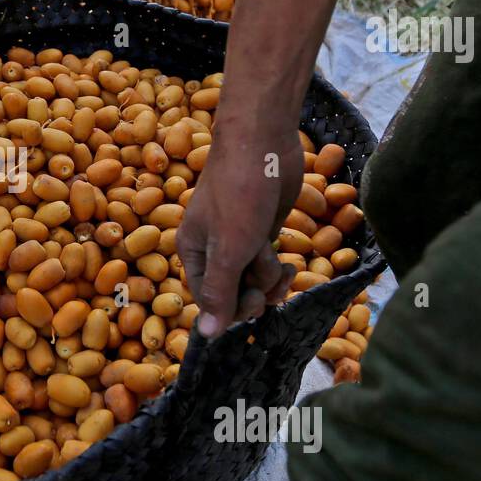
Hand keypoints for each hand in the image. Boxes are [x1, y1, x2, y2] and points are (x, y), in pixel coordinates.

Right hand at [177, 118, 303, 337]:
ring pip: (253, 282)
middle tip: (270, 278)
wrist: (262, 144)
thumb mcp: (228, 249)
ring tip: (280, 264)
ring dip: (269, 281)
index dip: (230, 309)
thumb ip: (219, 294)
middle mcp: (211, 250)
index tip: (254, 302)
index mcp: (191, 252)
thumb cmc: (239, 195)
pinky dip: (277, 270)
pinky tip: (288, 264)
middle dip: (253, 294)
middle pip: (232, 294)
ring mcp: (237, 241)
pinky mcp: (260, 232)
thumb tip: (205, 337)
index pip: (207, 300)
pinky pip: (266, 266)